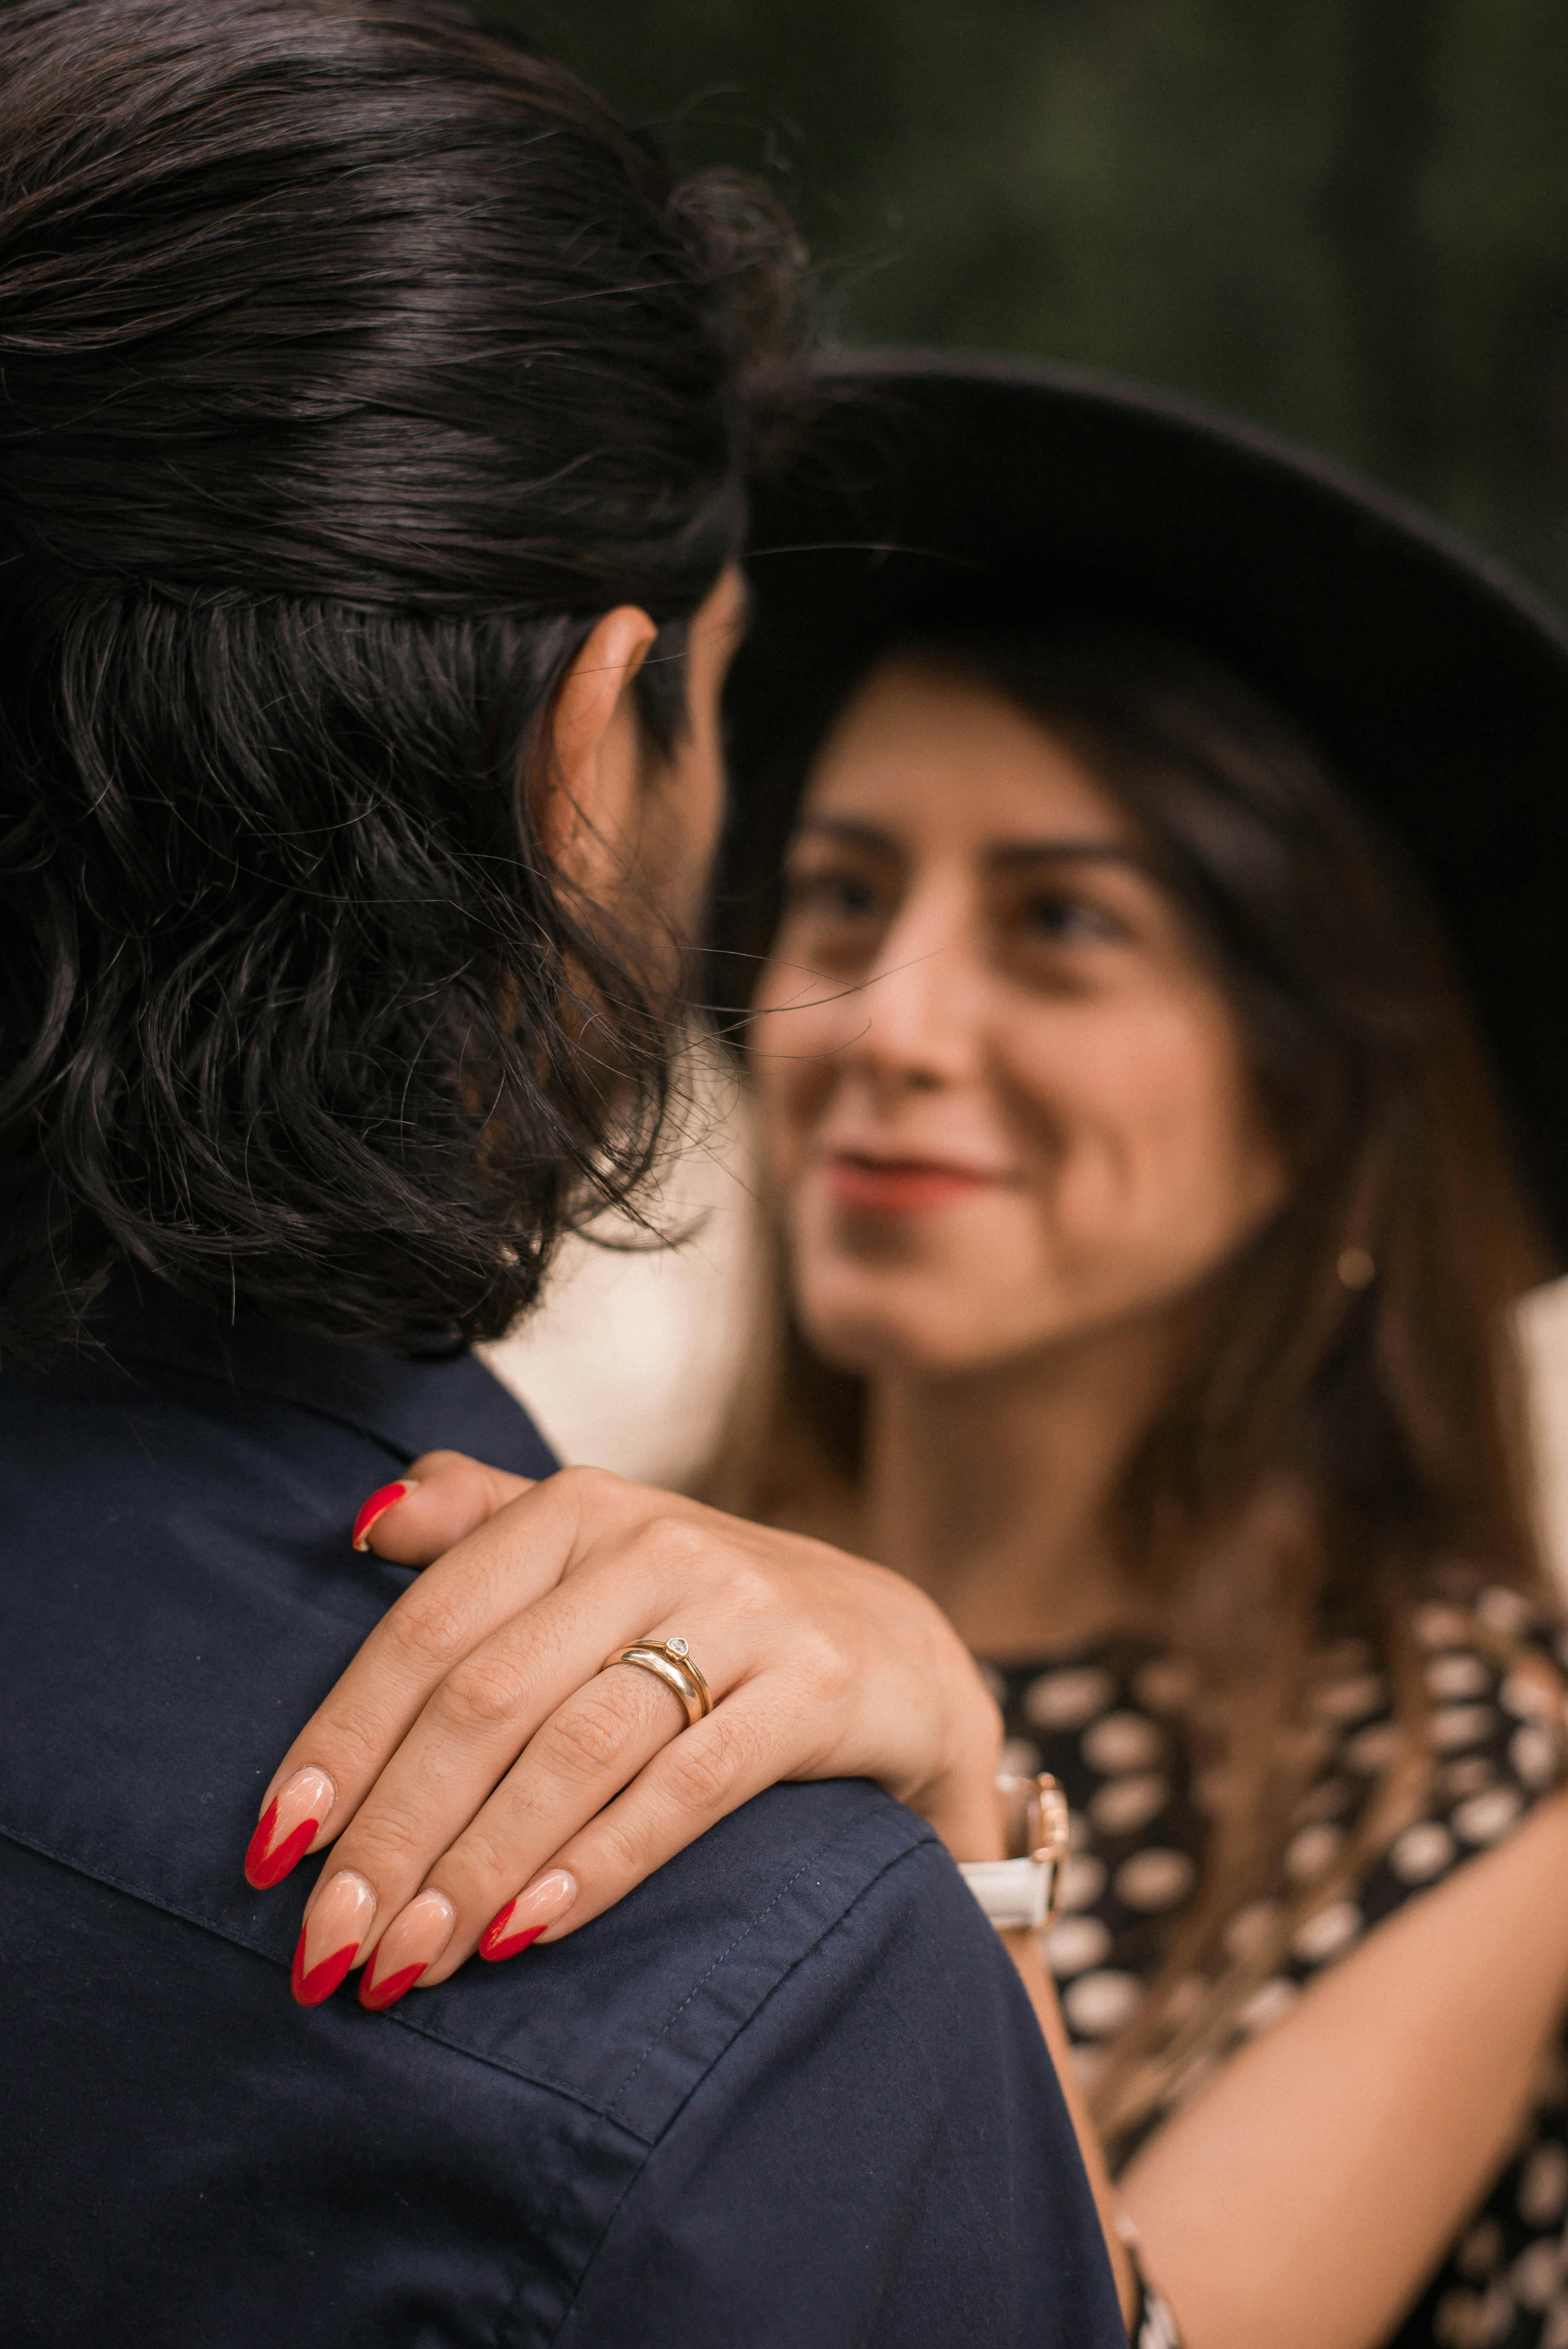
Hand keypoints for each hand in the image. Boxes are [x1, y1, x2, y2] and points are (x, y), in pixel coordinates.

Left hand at [245, 1455, 1003, 2009]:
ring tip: (409, 1961)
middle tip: (330, 1944)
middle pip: (487, 1698)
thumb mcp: (595, 1554)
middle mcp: (655, 1542)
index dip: (341, 1741)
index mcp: (577, 1509)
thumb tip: (361, 1523)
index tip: (272, 1851)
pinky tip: (531, 1929)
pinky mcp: (818, 1684)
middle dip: (394, 1832)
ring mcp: (744, 1610)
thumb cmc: (707, 1620)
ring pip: (576, 1747)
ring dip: (478, 1866)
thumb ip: (479, 1526)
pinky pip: (689, 1783)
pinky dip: (601, 1860)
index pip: (427, 1630)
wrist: (899, 1652)